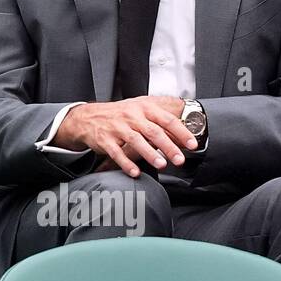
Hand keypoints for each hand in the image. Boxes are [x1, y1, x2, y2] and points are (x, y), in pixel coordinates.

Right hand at [53, 96, 196, 177]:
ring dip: (150, 154)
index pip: (166, 119)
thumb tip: (183, 136)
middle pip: (153, 131)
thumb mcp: (140, 110)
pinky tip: (135, 172)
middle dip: (169, 146)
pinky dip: (126, 163)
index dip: (181, 132)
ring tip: (161, 164)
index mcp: (144, 108)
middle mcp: (131, 116)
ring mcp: (117, 128)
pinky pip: (117, 153)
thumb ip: (160, 120)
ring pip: (136, 141)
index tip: (192, 144)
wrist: (88, 117)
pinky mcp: (105, 140)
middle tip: (180, 160)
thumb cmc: (120, 115)